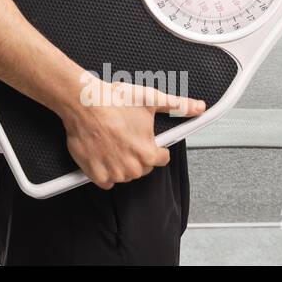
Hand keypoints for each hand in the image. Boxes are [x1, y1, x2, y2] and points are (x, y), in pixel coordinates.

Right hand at [62, 76, 205, 189]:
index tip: (144, 139)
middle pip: (142, 168)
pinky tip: (102, 154)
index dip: (154, 147)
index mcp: (148, 153)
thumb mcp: (150, 99)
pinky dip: (104, 171)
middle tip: (125, 137)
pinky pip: (106, 181)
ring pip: (124, 175)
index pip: (161, 159)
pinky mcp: (96, 174)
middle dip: (136, 155)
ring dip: (120, 164)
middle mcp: (133, 167)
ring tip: (112, 143)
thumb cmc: (114, 100)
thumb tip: (198, 107)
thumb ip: (178, 106)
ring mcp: (113, 172)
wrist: (84, 102)